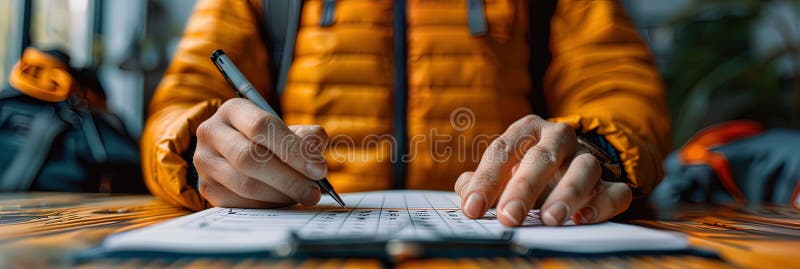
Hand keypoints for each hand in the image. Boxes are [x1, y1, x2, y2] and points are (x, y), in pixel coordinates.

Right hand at [193, 98, 328, 207]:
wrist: (237, 153)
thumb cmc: (269, 140)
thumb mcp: (289, 130)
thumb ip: (308, 138)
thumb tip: (316, 162)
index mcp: (233, 110)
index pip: (262, 127)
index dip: (293, 149)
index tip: (319, 169)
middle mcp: (212, 132)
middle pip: (250, 157)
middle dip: (288, 178)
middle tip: (314, 191)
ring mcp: (205, 162)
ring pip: (245, 184)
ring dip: (280, 194)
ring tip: (303, 196)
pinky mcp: (208, 188)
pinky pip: (239, 203)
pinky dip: (267, 205)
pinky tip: (284, 201)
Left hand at [454, 115, 631, 225]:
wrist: (569, 165)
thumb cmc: (523, 170)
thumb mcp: (500, 172)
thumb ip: (479, 183)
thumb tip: (466, 194)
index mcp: (526, 130)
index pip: (502, 150)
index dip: (486, 180)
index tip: (472, 207)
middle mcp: (559, 138)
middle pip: (542, 157)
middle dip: (523, 187)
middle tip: (508, 216)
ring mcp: (588, 158)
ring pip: (584, 168)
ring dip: (568, 193)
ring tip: (550, 219)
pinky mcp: (612, 181)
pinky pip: (615, 190)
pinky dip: (602, 204)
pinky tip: (582, 219)